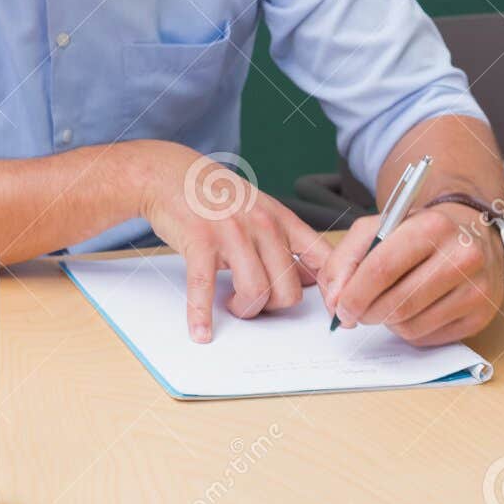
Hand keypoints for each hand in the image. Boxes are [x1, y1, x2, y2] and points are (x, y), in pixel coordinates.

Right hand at [137, 143, 330, 342]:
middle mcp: (262, 225)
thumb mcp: (260, 209)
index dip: (334, 291)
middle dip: (272, 307)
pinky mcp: (199, 241)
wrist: (170, 173)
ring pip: (255, 292)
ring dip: (245, 310)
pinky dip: (201, 315)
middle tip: (256, 303)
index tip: (332, 312)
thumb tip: (310, 279)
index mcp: (282, 219)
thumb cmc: (215, 195)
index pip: (324, 259)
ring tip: (233, 305)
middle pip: (287, 289)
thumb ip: (286, 242)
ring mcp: (231, 233)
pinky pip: (205, 288)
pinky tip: (200, 331)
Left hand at [316, 202, 503, 345]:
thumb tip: (335, 300)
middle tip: (357, 310)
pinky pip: (428, 337)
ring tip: (387, 303)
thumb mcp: (376, 230)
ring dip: (387, 321)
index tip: (339, 307)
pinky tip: (411, 310)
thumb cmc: (417, 233)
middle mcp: (462, 256)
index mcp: (431, 226)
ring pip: (410, 325)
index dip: (353, 294)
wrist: (470, 236)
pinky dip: (409, 329)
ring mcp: (477, 288)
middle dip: (366, 312)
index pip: (381, 269)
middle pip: (396, 303)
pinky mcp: (482, 316)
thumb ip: (344, 259)